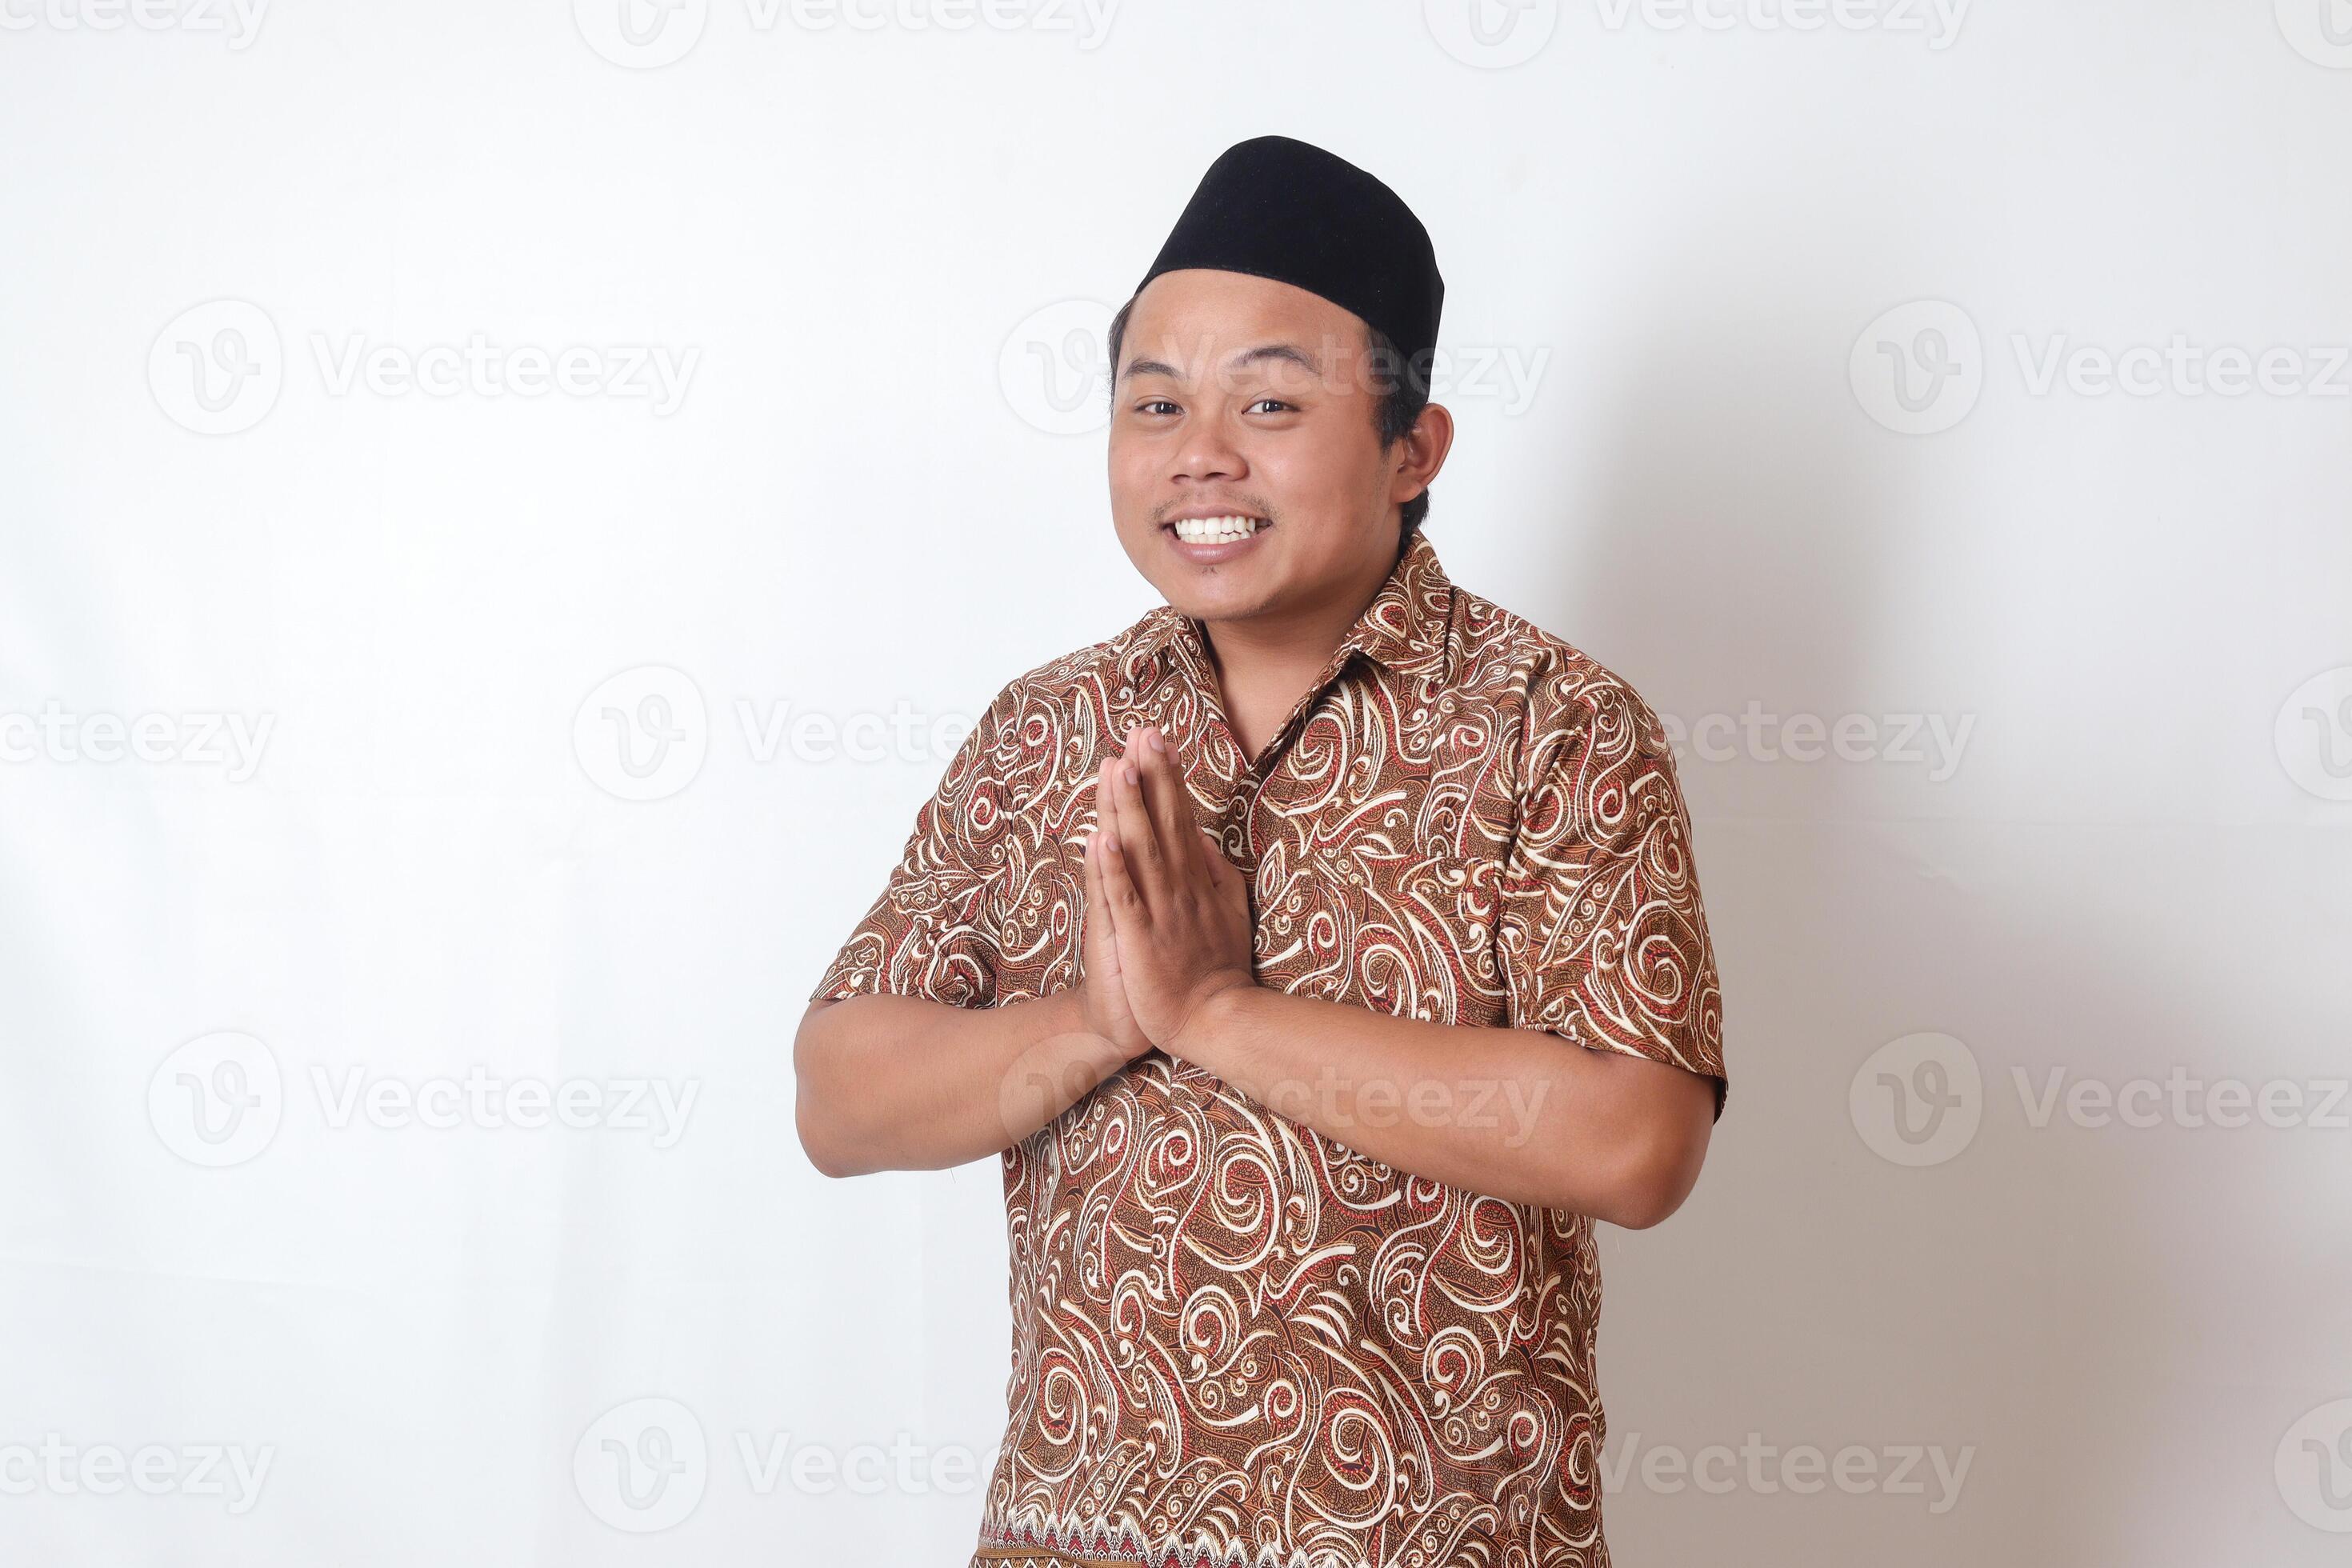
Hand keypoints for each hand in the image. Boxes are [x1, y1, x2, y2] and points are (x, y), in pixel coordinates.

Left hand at [1088, 722, 1256, 1056]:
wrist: (1213, 1022)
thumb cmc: (1216, 969)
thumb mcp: (1229, 912)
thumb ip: (1216, 872)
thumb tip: (1202, 835)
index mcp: (1196, 880)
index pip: (1180, 818)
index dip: (1168, 777)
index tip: (1158, 739)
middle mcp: (1179, 887)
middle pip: (1163, 823)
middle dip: (1152, 777)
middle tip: (1142, 732)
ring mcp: (1160, 911)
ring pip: (1142, 850)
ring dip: (1130, 809)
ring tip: (1119, 767)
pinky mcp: (1141, 937)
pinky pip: (1124, 897)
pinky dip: (1112, 868)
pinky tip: (1101, 837)